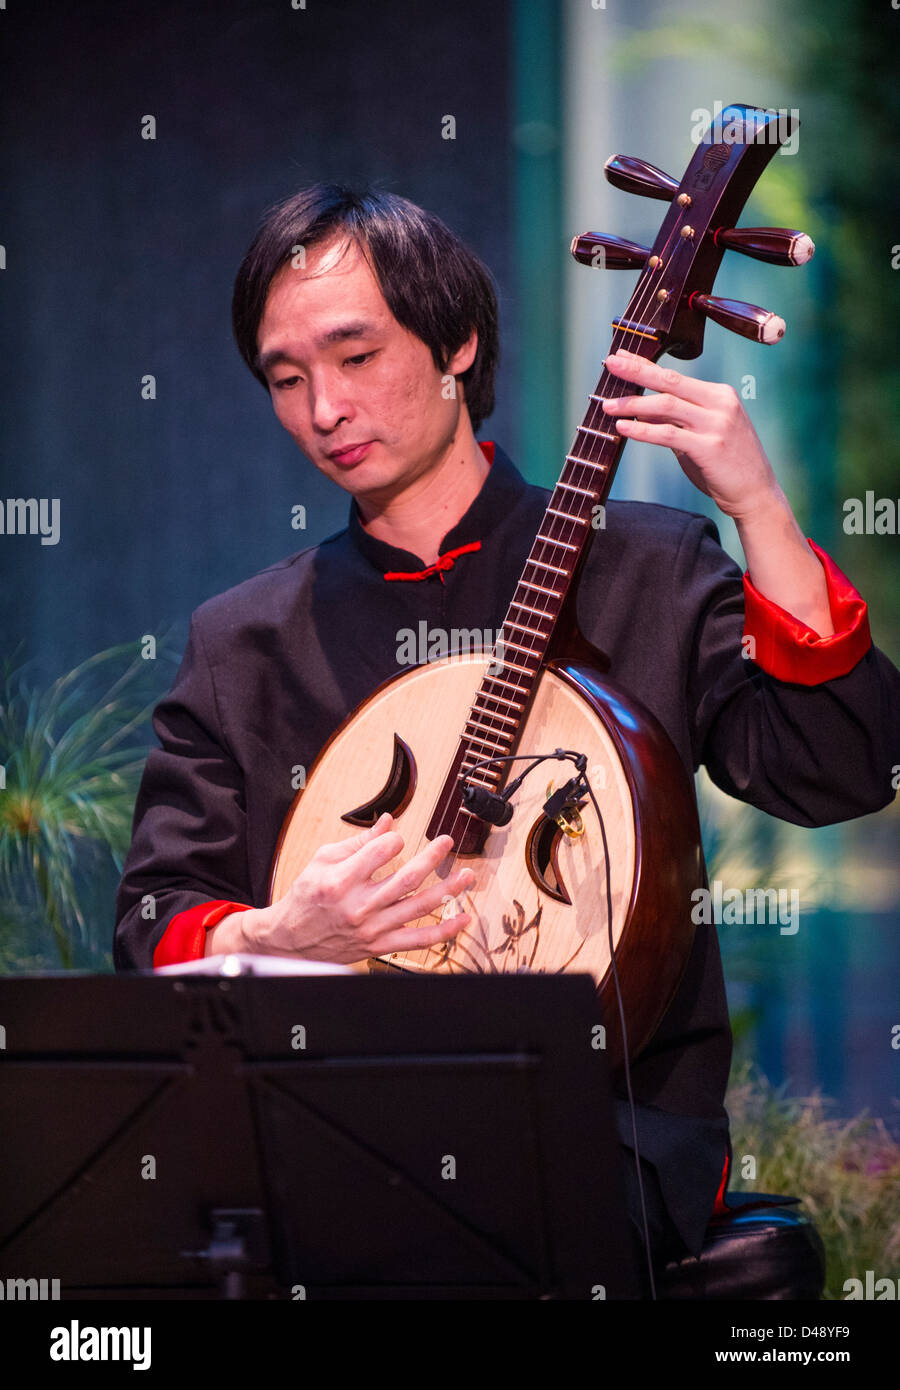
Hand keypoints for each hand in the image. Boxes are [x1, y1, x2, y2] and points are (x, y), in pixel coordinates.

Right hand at [240, 813, 474, 962]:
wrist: (290, 941)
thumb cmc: (307, 898)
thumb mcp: (322, 861)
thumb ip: (358, 842)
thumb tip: (388, 821)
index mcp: (340, 881)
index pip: (379, 853)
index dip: (394, 840)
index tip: (398, 837)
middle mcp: (358, 906)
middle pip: (406, 879)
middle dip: (431, 858)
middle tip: (446, 843)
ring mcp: (371, 929)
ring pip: (418, 907)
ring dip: (448, 890)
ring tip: (467, 875)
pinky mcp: (379, 946)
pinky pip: (418, 941)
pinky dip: (444, 931)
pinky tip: (463, 918)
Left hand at [602, 348, 781, 521]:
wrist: (756, 494)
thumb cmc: (726, 466)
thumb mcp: (699, 436)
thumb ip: (673, 421)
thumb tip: (639, 410)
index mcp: (720, 395)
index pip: (675, 375)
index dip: (645, 364)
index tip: (621, 355)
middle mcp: (721, 403)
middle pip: (670, 380)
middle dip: (637, 370)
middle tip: (610, 364)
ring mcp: (717, 424)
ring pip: (666, 405)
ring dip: (633, 404)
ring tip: (608, 406)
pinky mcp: (710, 447)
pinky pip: (668, 434)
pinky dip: (643, 430)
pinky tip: (623, 428)